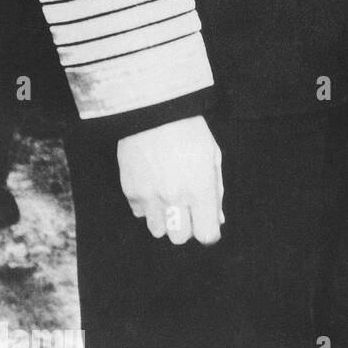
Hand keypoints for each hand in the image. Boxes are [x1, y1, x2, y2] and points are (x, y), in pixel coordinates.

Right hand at [117, 115, 222, 245]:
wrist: (153, 108)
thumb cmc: (189, 130)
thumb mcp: (212, 155)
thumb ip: (215, 190)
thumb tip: (216, 219)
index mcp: (200, 187)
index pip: (207, 234)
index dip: (209, 231)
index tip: (207, 224)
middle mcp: (175, 197)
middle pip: (180, 238)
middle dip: (186, 227)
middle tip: (187, 209)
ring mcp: (150, 196)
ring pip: (158, 231)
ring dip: (164, 219)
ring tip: (167, 197)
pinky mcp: (130, 191)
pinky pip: (140, 214)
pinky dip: (147, 206)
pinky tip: (152, 185)